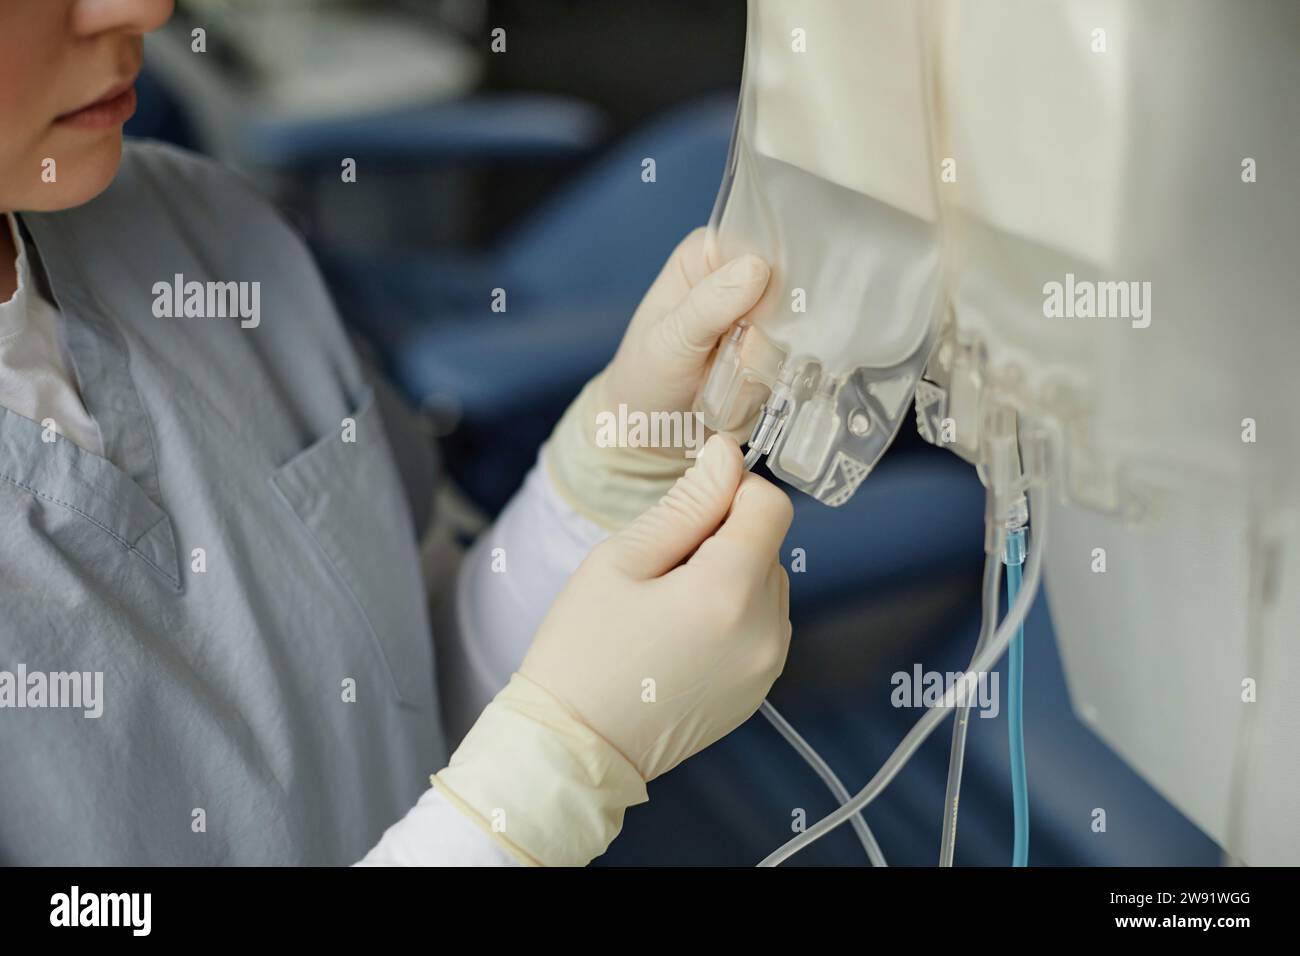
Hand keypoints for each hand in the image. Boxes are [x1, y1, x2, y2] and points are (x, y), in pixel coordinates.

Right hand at [434, 434, 793, 863]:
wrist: (574, 747)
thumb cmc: (584, 649)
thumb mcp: (622, 558)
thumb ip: (687, 503)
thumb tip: (728, 455)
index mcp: (731, 592)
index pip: (771, 504)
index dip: (731, 491)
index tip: (687, 509)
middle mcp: (766, 631)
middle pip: (767, 545)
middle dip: (722, 540)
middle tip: (659, 572)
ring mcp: (767, 666)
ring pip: (766, 585)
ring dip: (728, 578)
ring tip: (666, 610)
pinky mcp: (759, 690)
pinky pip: (760, 626)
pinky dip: (730, 617)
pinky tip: (679, 638)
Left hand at [542, 230, 771, 530]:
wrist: (650, 436)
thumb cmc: (645, 377)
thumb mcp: (670, 340)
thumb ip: (708, 306)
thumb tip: (757, 268)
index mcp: (708, 257)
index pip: (758, 238)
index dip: (775, 262)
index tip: (773, 298)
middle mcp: (740, 280)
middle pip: (789, 281)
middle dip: (777, 318)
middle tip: (745, 348)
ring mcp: (763, 320)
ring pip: (798, 324)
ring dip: (773, 354)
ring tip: (733, 375)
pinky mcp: (776, 355)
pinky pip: (797, 359)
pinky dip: (778, 376)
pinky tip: (752, 388)